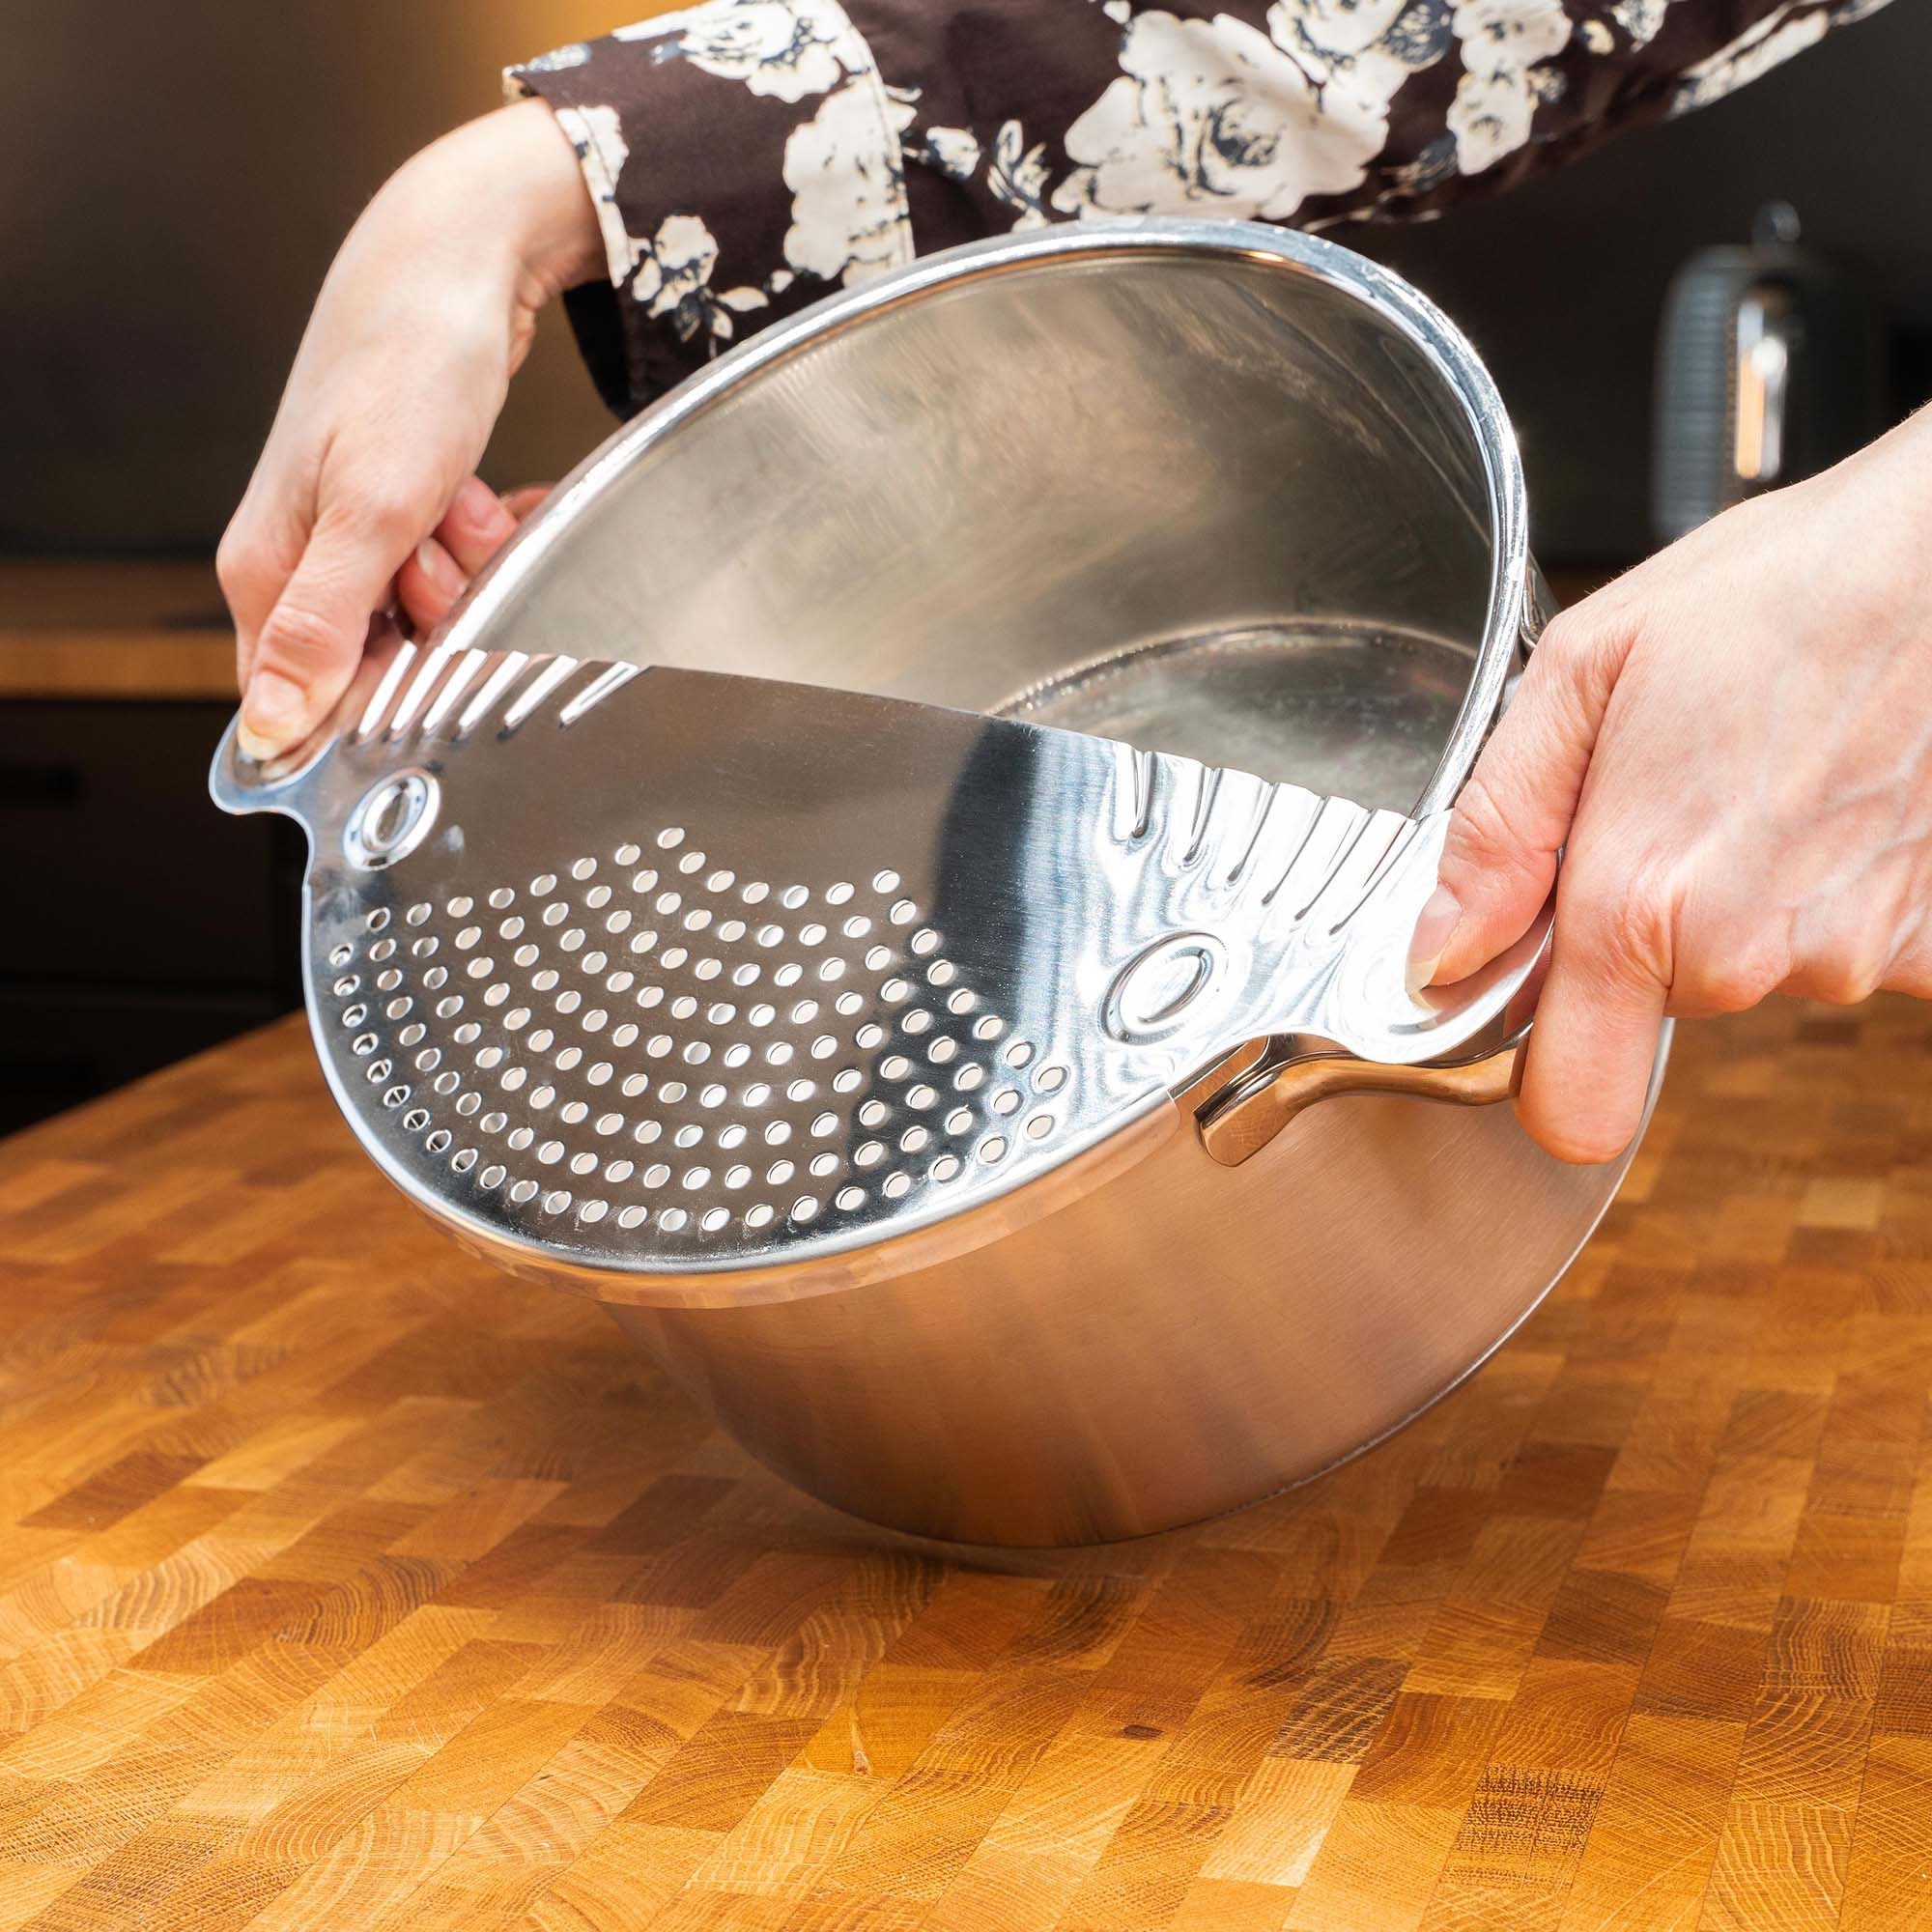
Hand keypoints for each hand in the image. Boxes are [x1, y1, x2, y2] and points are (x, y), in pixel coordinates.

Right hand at [217, 100, 600, 759]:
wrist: (458, 263)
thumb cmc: (406, 365)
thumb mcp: (371, 510)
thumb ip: (322, 623)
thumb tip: (273, 724)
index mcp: (267, 572)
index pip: (303, 702)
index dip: (379, 695)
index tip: (425, 647)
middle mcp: (306, 562)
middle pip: (386, 663)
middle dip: (441, 615)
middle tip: (444, 536)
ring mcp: (359, 538)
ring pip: (439, 617)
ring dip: (476, 567)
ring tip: (466, 496)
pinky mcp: (410, 516)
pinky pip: (468, 569)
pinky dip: (494, 537)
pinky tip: (495, 494)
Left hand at [1411, 408, 1931, 1163]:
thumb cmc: (1780, 590)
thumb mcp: (1580, 674)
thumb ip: (1494, 835)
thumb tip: (1442, 952)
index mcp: (1640, 904)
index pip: (1569, 1110)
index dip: (1539, 1064)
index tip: (1535, 986)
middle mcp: (1750, 954)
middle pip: (1653, 1005)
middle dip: (1639, 921)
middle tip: (1665, 797)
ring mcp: (1853, 955)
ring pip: (1747, 968)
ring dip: (1734, 895)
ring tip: (1756, 775)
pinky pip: (1838, 945)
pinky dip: (1823, 888)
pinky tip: (1827, 797)